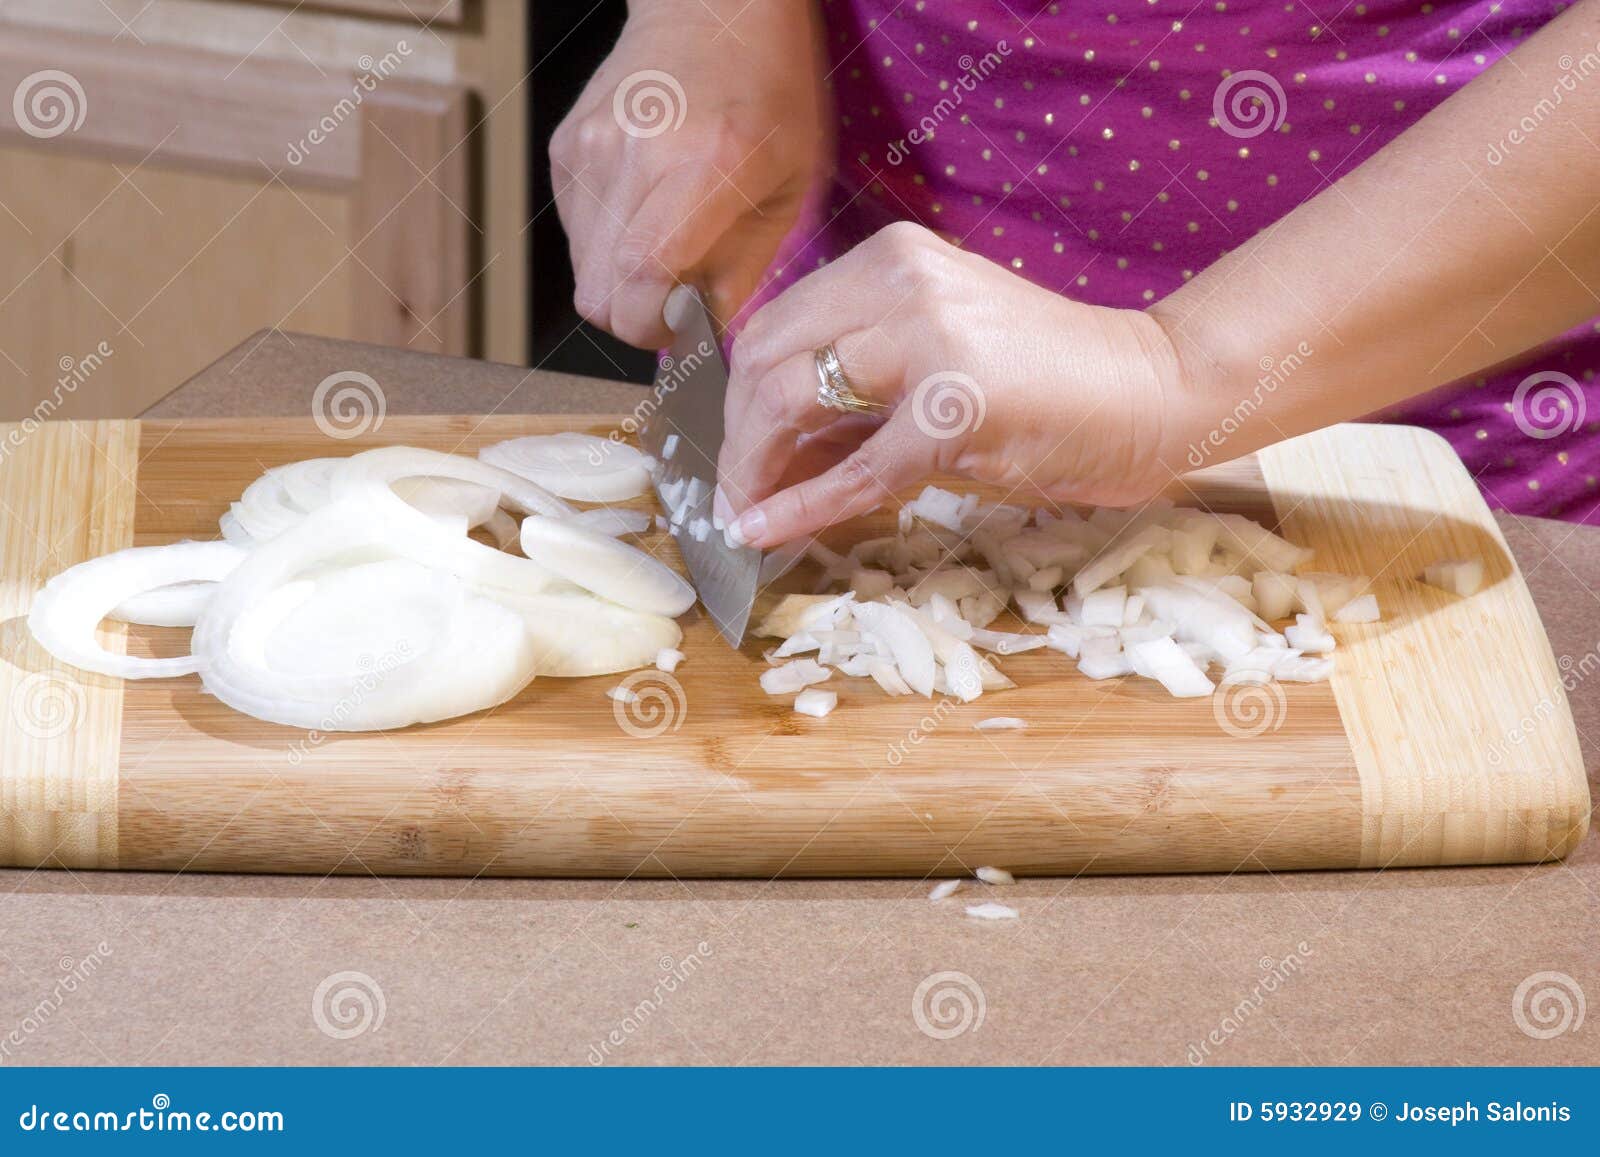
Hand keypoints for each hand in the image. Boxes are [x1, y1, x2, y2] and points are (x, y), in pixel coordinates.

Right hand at [548, 0, 827, 347]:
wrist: (713, 6)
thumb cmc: (770, 92)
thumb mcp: (789, 187)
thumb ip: (743, 269)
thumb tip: (704, 340)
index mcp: (704, 168)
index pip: (640, 284)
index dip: (656, 330)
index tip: (687, 327)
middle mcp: (634, 157)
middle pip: (599, 296)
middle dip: (638, 318)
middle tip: (679, 297)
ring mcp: (590, 149)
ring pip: (582, 273)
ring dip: (623, 283)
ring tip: (669, 245)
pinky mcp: (565, 147)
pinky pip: (577, 234)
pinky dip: (609, 244)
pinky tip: (647, 208)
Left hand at [715, 223, 1194, 548]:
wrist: (1153, 390)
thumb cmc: (1047, 381)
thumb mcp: (936, 353)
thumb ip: (858, 385)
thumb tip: (768, 449)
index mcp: (890, 259)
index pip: (774, 325)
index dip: (737, 397)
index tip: (735, 449)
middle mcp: (900, 282)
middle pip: (765, 361)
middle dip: (736, 438)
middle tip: (735, 492)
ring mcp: (930, 340)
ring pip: (790, 404)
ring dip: (755, 470)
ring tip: (748, 513)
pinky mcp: (956, 410)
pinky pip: (854, 471)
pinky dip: (798, 506)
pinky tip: (765, 531)